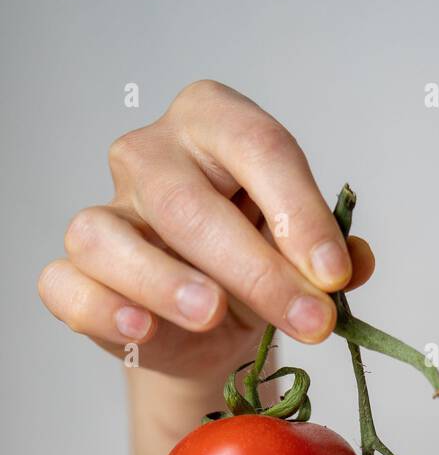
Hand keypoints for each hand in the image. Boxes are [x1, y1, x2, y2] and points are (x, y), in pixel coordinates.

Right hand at [37, 79, 374, 383]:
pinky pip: (69, 285)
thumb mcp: (302, 252)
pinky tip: (144, 331)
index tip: (334, 275)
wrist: (209, 323)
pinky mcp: (78, 271)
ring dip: (164, 280)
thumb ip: (330, 254)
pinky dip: (104, 309)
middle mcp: (150, 155)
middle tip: (309, 321)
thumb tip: (352, 264)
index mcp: (214, 123)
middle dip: (255, 268)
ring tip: (211, 314)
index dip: (301, 214)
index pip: (258, 147)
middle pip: (188, 201)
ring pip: (110, 236)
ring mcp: (106, 211)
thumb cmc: (255, 263)